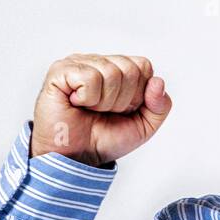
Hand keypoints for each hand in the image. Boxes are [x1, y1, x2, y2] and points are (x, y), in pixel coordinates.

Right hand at [31, 53, 171, 165]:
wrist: (76, 158)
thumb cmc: (104, 139)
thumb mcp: (144, 126)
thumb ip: (160, 106)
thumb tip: (158, 81)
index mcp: (117, 68)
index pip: (143, 66)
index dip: (138, 94)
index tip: (122, 110)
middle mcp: (98, 61)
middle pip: (130, 69)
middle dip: (121, 101)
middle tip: (103, 112)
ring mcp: (78, 63)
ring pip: (111, 73)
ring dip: (103, 102)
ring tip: (90, 109)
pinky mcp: (60, 71)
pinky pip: (89, 78)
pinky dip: (87, 99)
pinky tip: (76, 103)